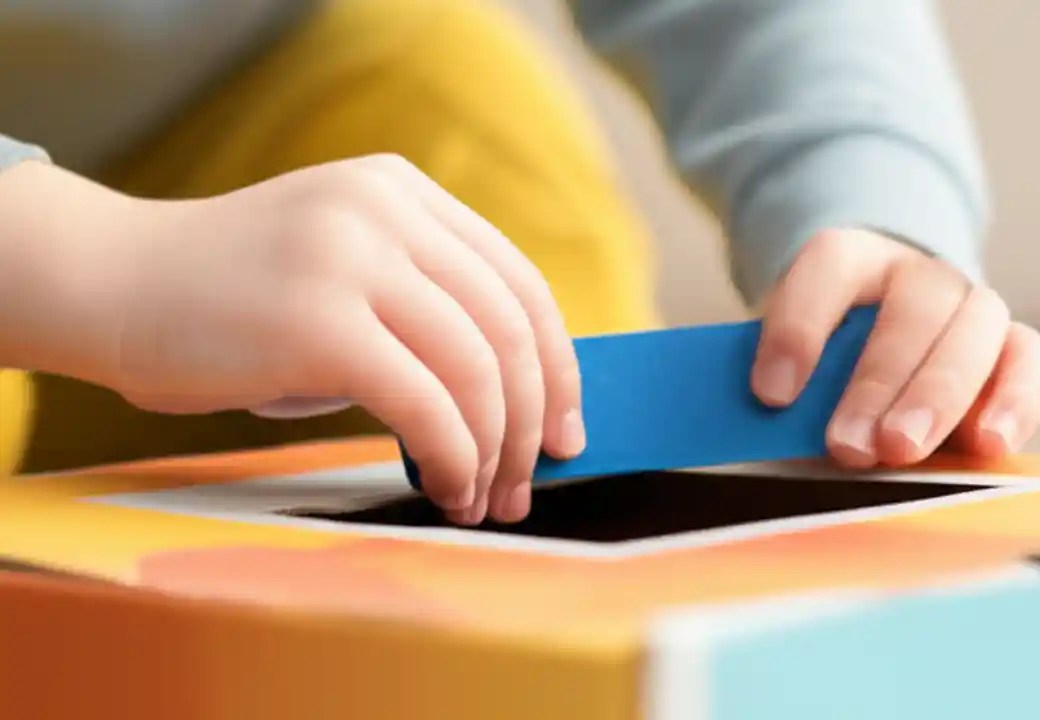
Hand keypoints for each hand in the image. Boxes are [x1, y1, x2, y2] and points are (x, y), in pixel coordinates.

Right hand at [27, 155, 583, 523]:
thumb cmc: (233, 300)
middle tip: (530, 482)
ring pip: (478, 368)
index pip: (519, 283)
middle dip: (534, 420)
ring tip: (485, 498)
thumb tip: (513, 399)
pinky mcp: (319, 322)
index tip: (565, 430)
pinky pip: (426, 404)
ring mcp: (353, 258)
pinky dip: (454, 457)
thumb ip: (421, 305)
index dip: (559, 366)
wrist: (112, 282)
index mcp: (403, 191)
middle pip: (512, 327)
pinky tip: (447, 489)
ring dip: (496, 450)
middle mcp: (388, 210)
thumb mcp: (342, 268)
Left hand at [750, 229, 1039, 466]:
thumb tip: (768, 425)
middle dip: (877, 382)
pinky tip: (989, 444)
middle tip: (848, 446)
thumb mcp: (794, 361)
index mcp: (851, 258)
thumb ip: (784, 386)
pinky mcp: (1016, 345)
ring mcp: (972, 304)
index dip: (800, 325)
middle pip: (909, 309)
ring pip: (974, 329)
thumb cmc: (828, 358)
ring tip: (903, 451)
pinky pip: (1033, 361)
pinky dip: (1017, 401)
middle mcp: (918, 273)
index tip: (772, 394)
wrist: (886, 340)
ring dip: (938, 394)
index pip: (830, 265)